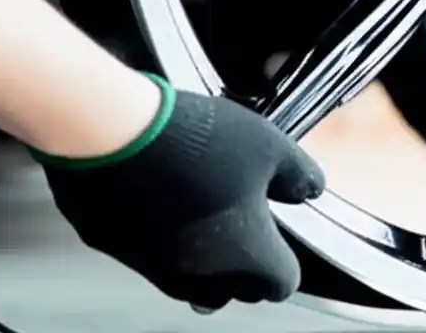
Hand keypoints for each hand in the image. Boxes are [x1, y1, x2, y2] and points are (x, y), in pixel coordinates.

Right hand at [37, 78, 325, 309]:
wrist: (115, 133)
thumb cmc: (200, 141)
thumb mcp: (272, 147)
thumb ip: (299, 177)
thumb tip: (311, 191)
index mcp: (246, 256)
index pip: (280, 284)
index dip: (284, 263)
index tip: (280, 240)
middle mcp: (200, 274)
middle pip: (234, 292)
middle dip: (244, 268)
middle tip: (243, 226)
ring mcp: (154, 266)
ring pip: (188, 283)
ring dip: (201, 262)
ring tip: (204, 216)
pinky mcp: (116, 251)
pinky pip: (147, 259)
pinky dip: (160, 242)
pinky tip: (161, 203)